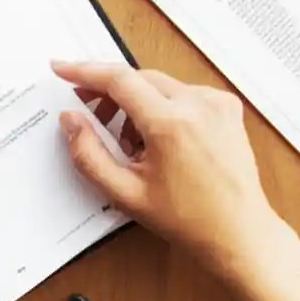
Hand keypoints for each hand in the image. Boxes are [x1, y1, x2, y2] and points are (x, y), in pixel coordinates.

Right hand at [53, 60, 290, 281]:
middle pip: (138, 78)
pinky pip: (183, 93)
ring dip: (136, 102)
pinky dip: (163, 106)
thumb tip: (70, 119)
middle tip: (89, 113)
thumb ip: (89, 155)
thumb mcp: (125, 194)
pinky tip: (159, 139)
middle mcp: (197, 104)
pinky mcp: (227, 106)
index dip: (85, 71)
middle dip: (108, 91)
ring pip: (159, 85)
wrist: (239, 232)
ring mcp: (216, 102)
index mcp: (170, 124)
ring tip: (130, 142)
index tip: (61, 68)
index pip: (118, 80)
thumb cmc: (185, 219)